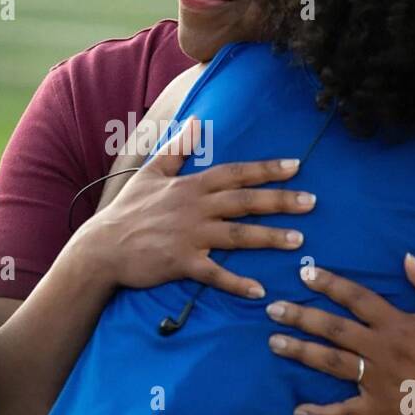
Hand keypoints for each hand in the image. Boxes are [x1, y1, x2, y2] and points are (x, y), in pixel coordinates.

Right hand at [74, 117, 315, 298]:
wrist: (102, 247)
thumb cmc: (129, 210)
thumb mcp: (151, 172)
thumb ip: (177, 148)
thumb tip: (195, 122)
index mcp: (190, 186)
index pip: (235, 173)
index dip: (266, 169)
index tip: (296, 166)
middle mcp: (194, 208)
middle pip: (244, 202)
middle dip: (279, 201)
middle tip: (311, 202)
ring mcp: (188, 236)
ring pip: (236, 236)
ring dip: (268, 238)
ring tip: (298, 241)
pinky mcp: (181, 263)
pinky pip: (214, 274)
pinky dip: (237, 283)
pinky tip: (260, 291)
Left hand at [265, 253, 414, 414]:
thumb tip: (407, 257)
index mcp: (397, 324)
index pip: (356, 298)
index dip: (330, 284)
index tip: (304, 274)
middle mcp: (381, 349)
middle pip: (334, 330)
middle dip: (301, 317)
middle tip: (273, 308)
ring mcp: (378, 379)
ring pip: (331, 363)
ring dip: (301, 352)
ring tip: (274, 342)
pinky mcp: (379, 407)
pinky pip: (346, 411)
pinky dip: (321, 413)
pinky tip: (298, 411)